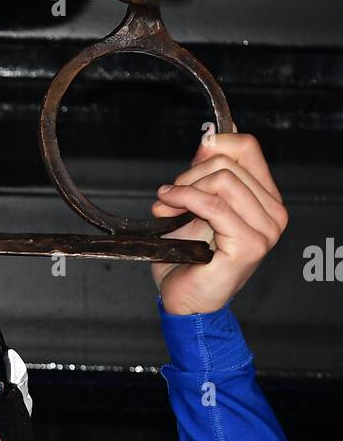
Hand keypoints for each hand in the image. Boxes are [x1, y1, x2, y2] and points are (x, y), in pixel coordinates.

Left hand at [150, 131, 287, 314]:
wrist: (184, 301)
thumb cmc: (189, 261)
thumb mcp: (197, 206)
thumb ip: (206, 175)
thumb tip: (209, 139)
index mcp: (266, 200)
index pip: (247, 148)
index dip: (214, 145)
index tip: (189, 160)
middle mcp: (273, 214)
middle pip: (229, 163)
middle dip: (191, 174)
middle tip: (170, 193)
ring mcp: (265, 231)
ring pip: (223, 180)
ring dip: (185, 187)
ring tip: (166, 203)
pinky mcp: (249, 245)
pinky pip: (213, 206)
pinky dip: (185, 199)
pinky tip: (168, 207)